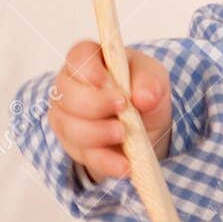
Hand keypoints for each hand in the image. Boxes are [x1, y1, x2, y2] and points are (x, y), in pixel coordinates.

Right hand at [48, 40, 171, 178]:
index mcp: (90, 61)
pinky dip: (105, 161)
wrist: (147, 124)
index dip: (88, 69)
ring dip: (98, 133)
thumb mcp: (155, 80)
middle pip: (67, 94)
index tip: (107, 81)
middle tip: (122, 109)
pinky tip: (124, 164)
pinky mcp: (74, 146)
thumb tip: (143, 97)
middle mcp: (70, 87)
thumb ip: (150, 82)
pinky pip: (84, 155)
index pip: (78, 57)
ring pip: (70, 127)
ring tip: (124, 134)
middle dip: (94, 104)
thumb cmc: (143, 91)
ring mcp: (67, 118)